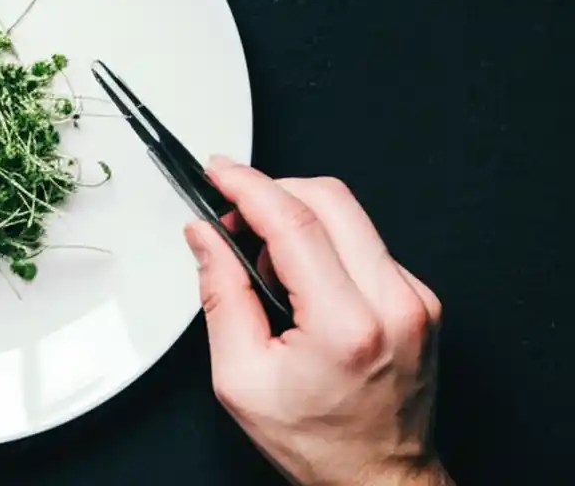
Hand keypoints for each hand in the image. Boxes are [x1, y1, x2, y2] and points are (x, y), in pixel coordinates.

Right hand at [184, 158, 449, 485]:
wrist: (378, 478)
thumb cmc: (318, 442)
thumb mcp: (240, 378)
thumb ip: (220, 295)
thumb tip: (205, 236)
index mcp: (346, 325)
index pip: (294, 222)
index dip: (248, 186)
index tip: (219, 172)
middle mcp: (393, 304)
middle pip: (330, 198)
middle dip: (272, 190)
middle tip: (234, 215)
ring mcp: (414, 299)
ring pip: (350, 215)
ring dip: (297, 218)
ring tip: (266, 263)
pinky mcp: (420, 299)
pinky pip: (365, 243)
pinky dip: (325, 244)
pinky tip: (303, 282)